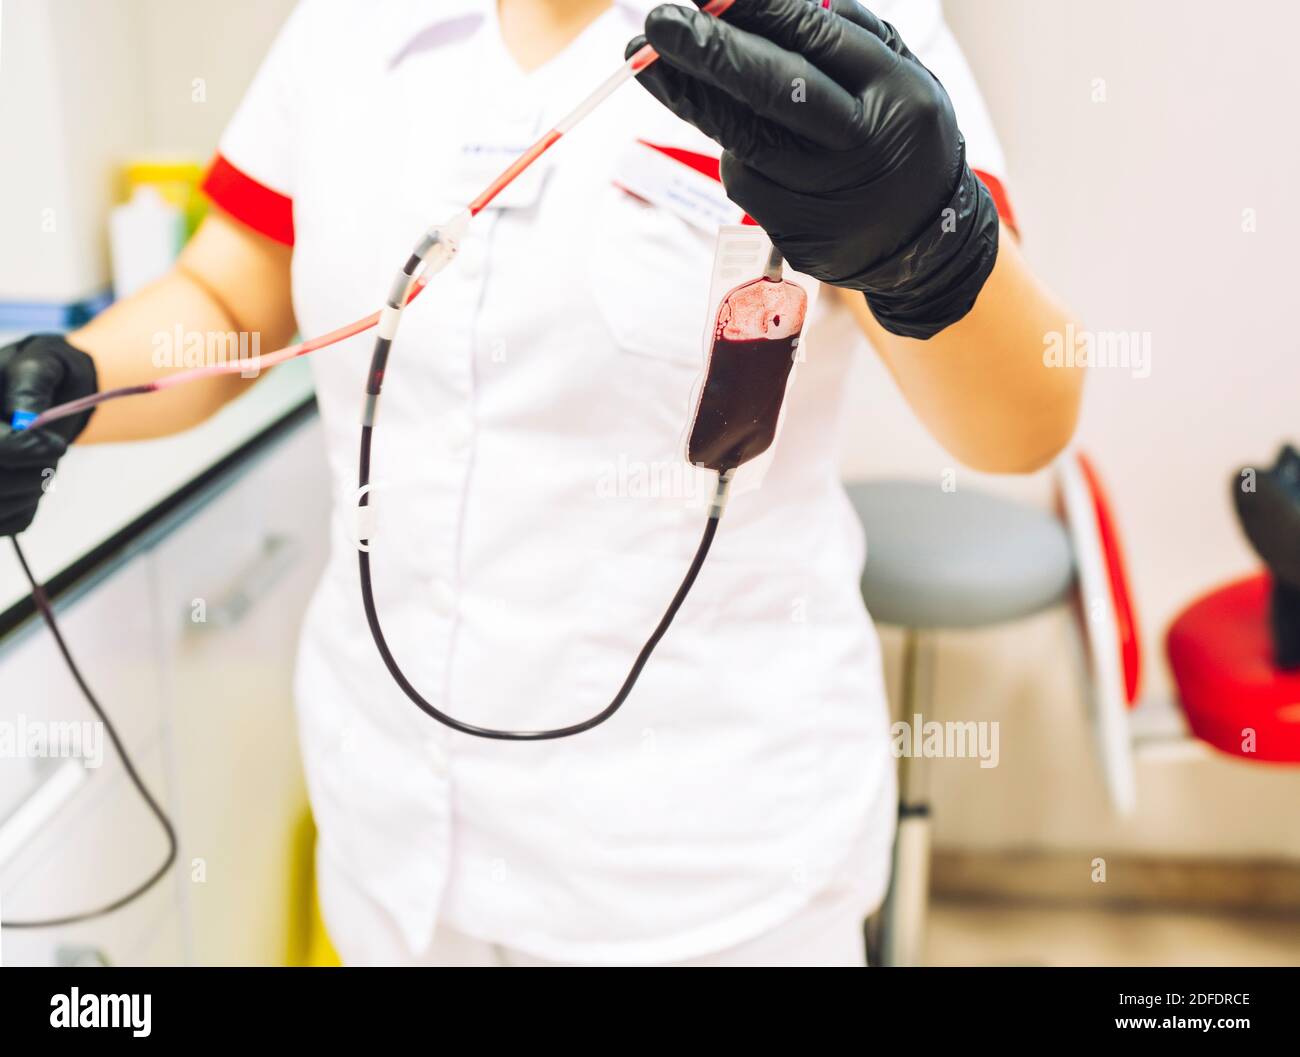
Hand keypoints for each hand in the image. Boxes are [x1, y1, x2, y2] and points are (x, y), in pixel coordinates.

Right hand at [0, 334, 97, 535]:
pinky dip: (25, 509)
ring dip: (30, 492)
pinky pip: (5, 524)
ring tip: (42, 465)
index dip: (21, 450)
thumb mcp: (41, 362)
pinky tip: (28, 483)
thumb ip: (32, 383)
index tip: (55, 444)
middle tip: (53, 454)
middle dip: (30, 475)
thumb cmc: (41, 373)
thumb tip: (24, 418)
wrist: (43, 392)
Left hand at [628, 0, 999, 338]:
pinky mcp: (796, 232)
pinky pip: (745, 178)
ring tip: (645, 62)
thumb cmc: (899, 134)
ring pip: (745, 138)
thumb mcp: (896, 72)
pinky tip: (740, 138)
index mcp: (894, 92)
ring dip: (688, 96)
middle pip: (776, 90)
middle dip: (711, 53)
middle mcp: (861, 144)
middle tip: (659, 24)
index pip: (817, 38)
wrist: (923, 243)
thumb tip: (754, 1)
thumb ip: (841, 30)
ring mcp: (826, 196)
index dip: (759, 9)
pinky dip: (735, 149)